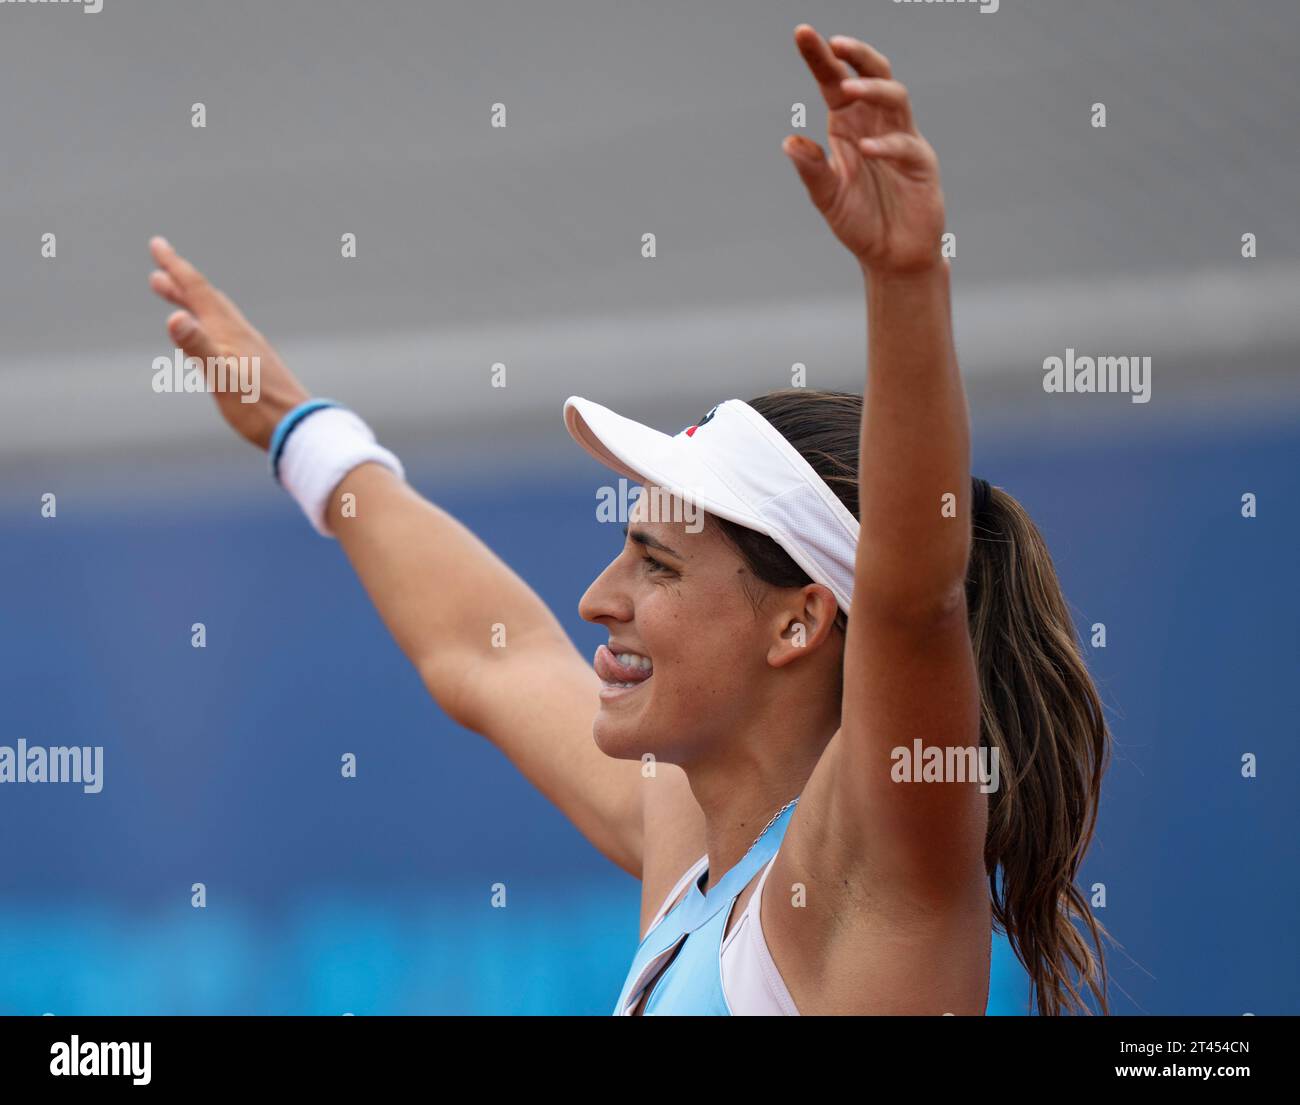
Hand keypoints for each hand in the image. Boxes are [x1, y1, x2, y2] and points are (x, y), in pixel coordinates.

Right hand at [147, 238, 309, 449]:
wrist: (299, 429)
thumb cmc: (259, 408)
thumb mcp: (222, 378)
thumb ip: (198, 347)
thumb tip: (175, 317)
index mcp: (229, 332)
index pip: (198, 291)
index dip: (175, 267)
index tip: (157, 244)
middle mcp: (241, 334)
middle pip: (207, 300)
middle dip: (181, 283)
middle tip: (158, 268)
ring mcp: (250, 350)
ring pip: (217, 317)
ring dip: (194, 304)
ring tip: (176, 300)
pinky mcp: (256, 366)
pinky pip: (227, 335)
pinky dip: (210, 327)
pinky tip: (212, 339)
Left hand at [784, 26, 945, 274]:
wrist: (893, 256)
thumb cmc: (860, 222)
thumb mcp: (827, 197)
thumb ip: (812, 171)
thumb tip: (790, 142)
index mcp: (848, 124)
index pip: (833, 80)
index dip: (820, 57)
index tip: (802, 32)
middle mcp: (875, 123)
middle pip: (872, 73)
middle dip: (856, 55)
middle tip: (835, 43)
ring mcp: (901, 139)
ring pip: (895, 97)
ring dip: (872, 89)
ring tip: (846, 90)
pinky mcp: (921, 163)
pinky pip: (905, 145)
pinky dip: (886, 145)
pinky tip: (865, 149)